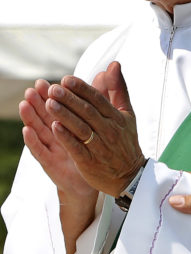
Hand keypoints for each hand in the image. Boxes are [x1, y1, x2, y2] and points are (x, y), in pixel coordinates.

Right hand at [20, 79, 95, 199]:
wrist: (102, 179)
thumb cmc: (97, 149)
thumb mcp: (100, 122)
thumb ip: (99, 100)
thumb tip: (103, 73)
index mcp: (69, 124)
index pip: (59, 106)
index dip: (52, 95)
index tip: (45, 82)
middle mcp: (58, 135)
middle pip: (46, 115)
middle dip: (39, 101)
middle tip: (33, 87)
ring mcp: (53, 149)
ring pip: (40, 130)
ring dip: (31, 117)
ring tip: (25, 103)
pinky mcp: (51, 164)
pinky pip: (40, 152)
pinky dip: (33, 141)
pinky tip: (27, 130)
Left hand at [43, 61, 144, 197]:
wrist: (130, 176)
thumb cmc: (125, 141)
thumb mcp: (126, 114)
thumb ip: (117, 89)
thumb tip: (113, 65)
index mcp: (117, 118)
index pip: (98, 100)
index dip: (81, 89)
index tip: (65, 79)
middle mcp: (110, 131)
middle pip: (88, 112)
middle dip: (70, 100)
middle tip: (52, 89)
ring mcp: (100, 148)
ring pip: (81, 129)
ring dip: (65, 116)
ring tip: (49, 104)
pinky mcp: (91, 163)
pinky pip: (77, 148)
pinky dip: (66, 138)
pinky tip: (54, 128)